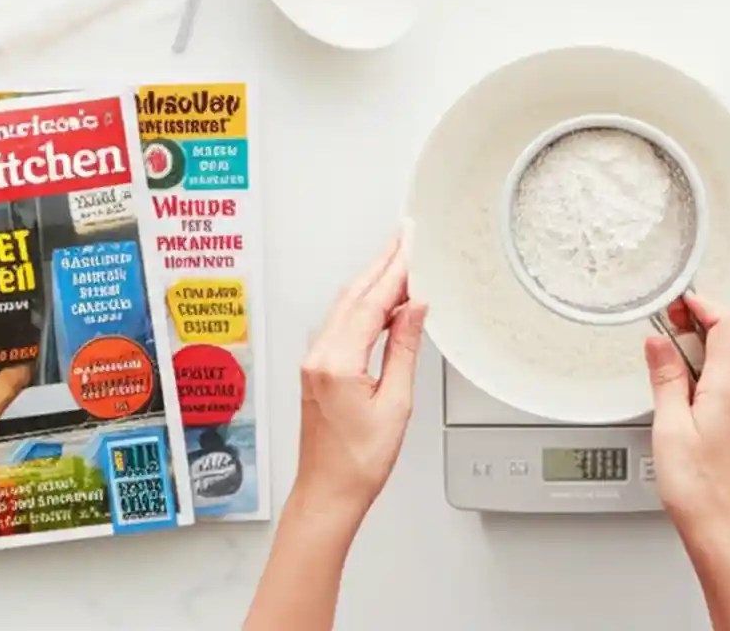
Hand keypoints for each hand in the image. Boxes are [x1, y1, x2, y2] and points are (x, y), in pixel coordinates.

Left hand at [295, 230, 427, 518]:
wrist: (328, 493)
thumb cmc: (358, 462)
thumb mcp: (396, 403)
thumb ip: (404, 349)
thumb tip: (415, 310)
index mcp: (337, 362)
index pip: (371, 302)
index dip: (395, 270)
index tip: (411, 244)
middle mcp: (319, 356)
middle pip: (354, 296)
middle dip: (382, 264)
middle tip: (405, 238)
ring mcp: (314, 362)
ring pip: (345, 307)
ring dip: (373, 282)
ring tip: (399, 262)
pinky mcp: (317, 370)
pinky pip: (341, 325)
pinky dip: (364, 306)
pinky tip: (383, 303)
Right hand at [645, 295, 729, 545]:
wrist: (720, 527)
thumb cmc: (699, 486)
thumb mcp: (669, 424)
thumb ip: (665, 377)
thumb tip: (658, 343)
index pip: (727, 322)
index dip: (702, 304)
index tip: (676, 303)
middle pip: (727, 336)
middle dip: (695, 323)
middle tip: (662, 324)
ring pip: (724, 358)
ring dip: (695, 349)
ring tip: (663, 358)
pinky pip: (724, 380)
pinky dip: (701, 371)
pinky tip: (678, 385)